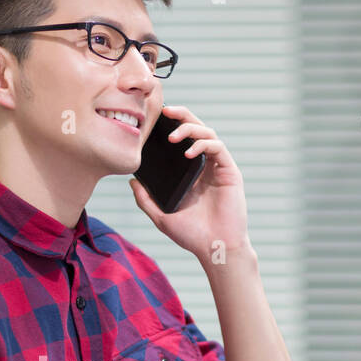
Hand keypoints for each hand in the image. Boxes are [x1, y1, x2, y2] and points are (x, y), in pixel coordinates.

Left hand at [129, 103, 252, 261]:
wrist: (214, 249)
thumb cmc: (192, 235)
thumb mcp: (161, 216)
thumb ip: (146, 199)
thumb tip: (131, 181)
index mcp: (190, 173)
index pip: (182, 140)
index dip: (171, 126)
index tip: (154, 119)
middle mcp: (205, 166)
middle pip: (196, 129)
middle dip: (181, 116)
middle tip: (165, 112)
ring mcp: (218, 167)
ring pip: (208, 133)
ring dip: (190, 129)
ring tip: (174, 137)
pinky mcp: (230, 171)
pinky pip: (218, 148)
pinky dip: (203, 144)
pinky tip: (189, 152)